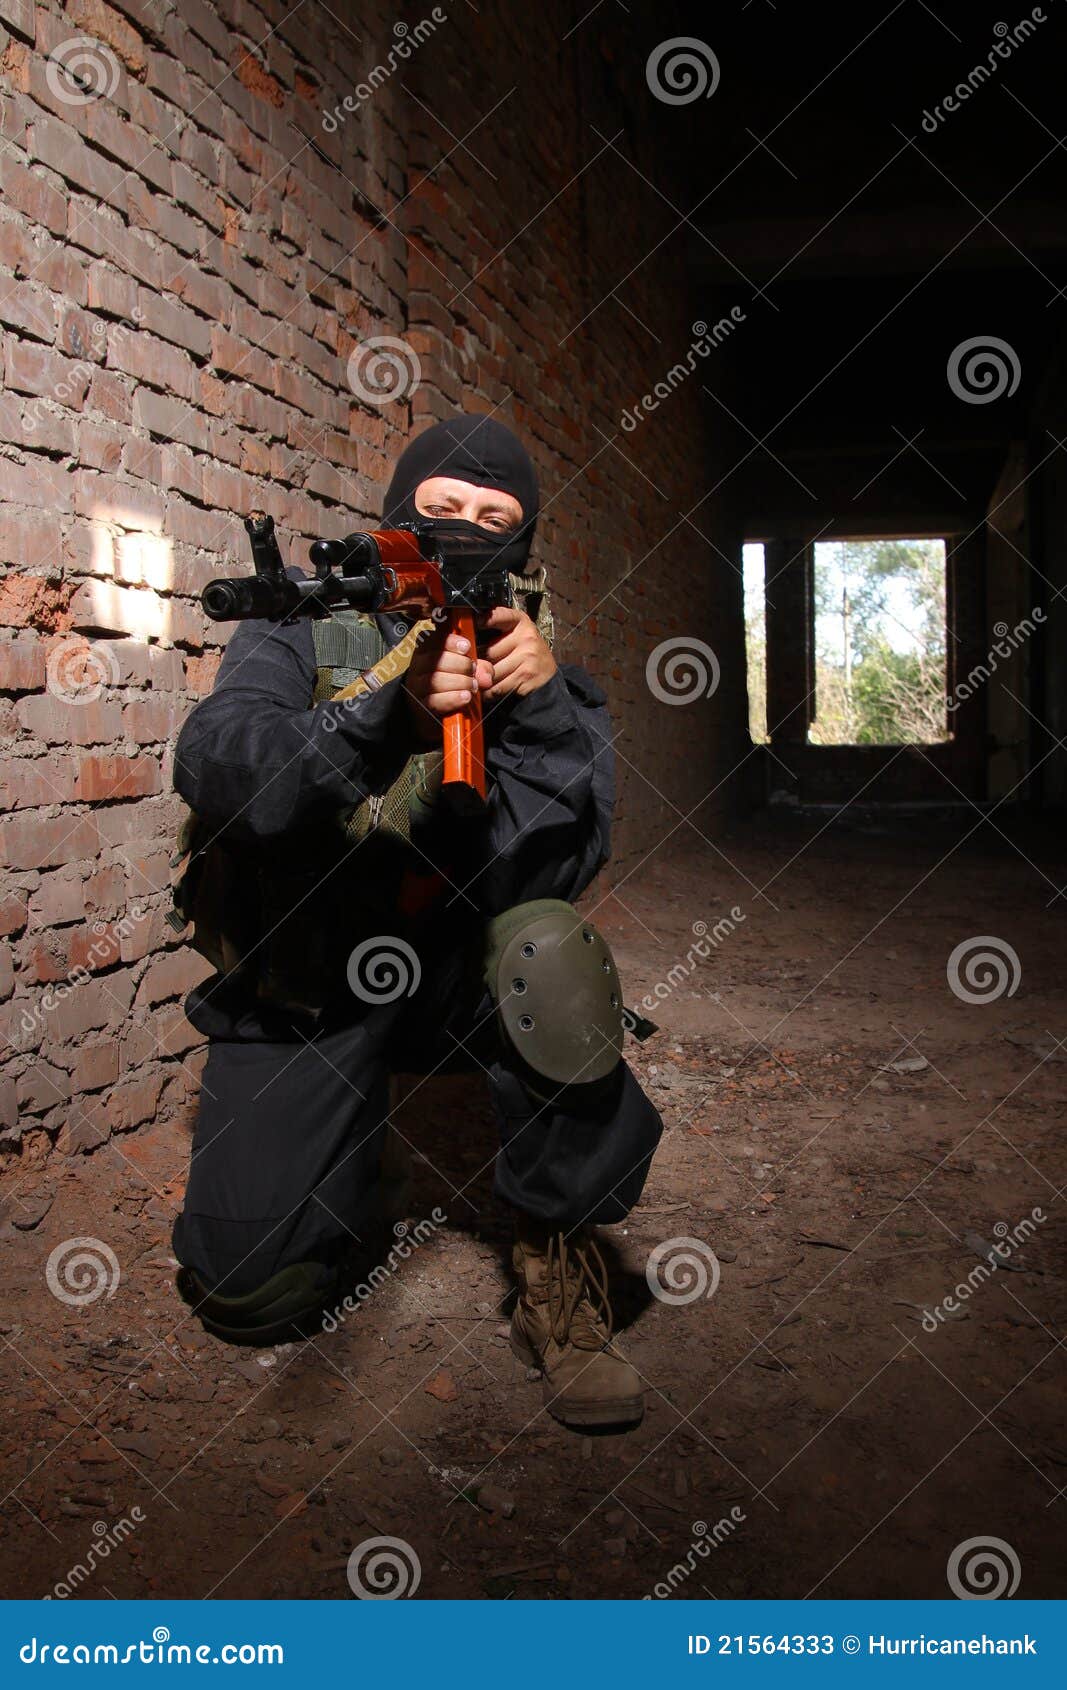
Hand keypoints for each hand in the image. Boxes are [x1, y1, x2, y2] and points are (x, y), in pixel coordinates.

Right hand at [404, 626, 492, 743]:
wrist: (439, 715)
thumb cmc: (453, 687)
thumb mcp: (469, 673)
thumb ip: (480, 670)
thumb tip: (486, 677)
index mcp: (427, 652)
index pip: (432, 640)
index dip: (450, 642)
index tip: (466, 647)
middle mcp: (418, 667)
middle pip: (435, 660)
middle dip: (460, 664)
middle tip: (472, 671)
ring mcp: (417, 687)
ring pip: (435, 680)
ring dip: (460, 682)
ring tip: (472, 686)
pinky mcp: (420, 706)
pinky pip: (435, 700)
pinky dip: (453, 698)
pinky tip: (465, 697)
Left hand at [480, 606, 556, 700]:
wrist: (548, 677)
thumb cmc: (526, 655)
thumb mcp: (516, 636)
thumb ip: (495, 635)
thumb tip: (469, 648)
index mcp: (520, 622)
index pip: (499, 616)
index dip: (484, 620)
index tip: (475, 624)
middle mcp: (526, 637)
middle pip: (489, 650)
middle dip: (480, 662)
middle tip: (477, 666)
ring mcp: (528, 656)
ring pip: (492, 670)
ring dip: (483, 679)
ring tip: (482, 679)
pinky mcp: (525, 675)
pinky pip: (498, 685)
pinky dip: (489, 691)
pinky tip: (489, 690)